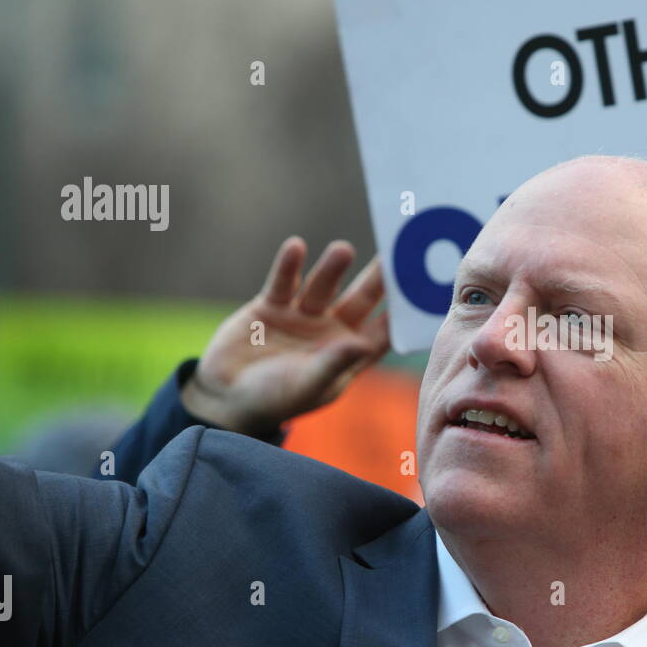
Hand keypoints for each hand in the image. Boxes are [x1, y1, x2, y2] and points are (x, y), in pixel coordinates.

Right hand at [180, 237, 389, 436]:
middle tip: (393, 254)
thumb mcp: (307, 385)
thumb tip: (364, 346)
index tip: (421, 292)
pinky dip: (288, 266)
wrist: (225, 398)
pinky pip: (283, 282)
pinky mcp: (271, 306)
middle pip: (360, 300)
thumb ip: (334, 363)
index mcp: (347, 354)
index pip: (383, 331)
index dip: (401, 314)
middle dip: (376, 280)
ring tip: (342, 250)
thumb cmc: (274, 399)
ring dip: (332, 269)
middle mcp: (330, 331)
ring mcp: (301, 316)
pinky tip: (296, 247)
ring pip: (323, 287)